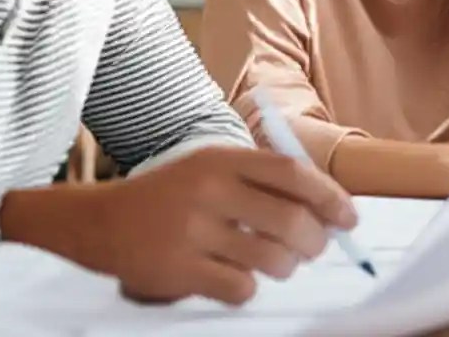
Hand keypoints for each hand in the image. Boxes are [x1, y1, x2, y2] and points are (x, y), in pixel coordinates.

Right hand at [98, 146, 355, 304]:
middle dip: (316, 241)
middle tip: (316, 248)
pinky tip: (235, 277)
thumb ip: (262, 180)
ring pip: (272, 258)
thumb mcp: (212, 168)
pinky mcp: (179, 269)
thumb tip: (327, 209)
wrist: (100, 221)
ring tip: (278, 263)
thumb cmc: (172, 195)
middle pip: (291, 220)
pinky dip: (248, 287)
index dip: (329, 197)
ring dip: (286, 266)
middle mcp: (209, 191)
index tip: (349, 218)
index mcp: (222, 159)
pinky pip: (240, 288)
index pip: (292, 173)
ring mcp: (192, 231)